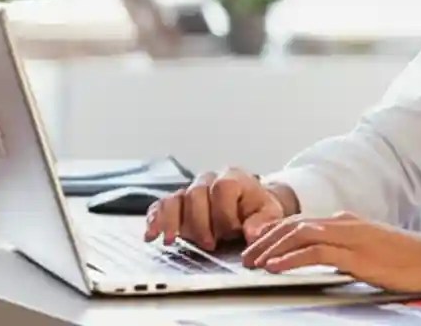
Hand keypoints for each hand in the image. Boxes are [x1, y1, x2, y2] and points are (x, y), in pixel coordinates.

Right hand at [143, 168, 286, 250]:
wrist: (249, 207)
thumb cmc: (258, 210)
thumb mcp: (269, 214)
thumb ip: (263, 222)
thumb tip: (253, 234)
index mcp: (232, 177)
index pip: (222, 189)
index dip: (225, 213)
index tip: (232, 232)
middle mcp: (208, 179)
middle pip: (196, 195)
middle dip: (201, 223)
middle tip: (210, 244)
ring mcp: (191, 190)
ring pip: (176, 200)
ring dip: (173, 222)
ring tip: (170, 240)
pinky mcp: (178, 203)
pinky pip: (161, 205)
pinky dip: (155, 219)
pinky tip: (151, 235)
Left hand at [241, 211, 420, 292]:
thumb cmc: (406, 261)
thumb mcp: (366, 254)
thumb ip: (342, 253)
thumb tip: (319, 261)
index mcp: (345, 222)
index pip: (300, 223)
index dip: (274, 233)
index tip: (256, 247)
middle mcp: (344, 223)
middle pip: (294, 225)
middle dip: (266, 240)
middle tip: (246, 257)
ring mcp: (351, 236)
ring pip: (300, 234)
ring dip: (272, 248)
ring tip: (254, 262)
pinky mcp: (358, 254)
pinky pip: (317, 252)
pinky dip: (292, 257)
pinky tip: (277, 266)